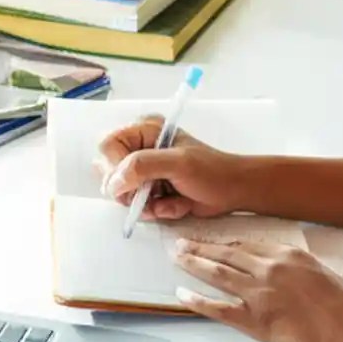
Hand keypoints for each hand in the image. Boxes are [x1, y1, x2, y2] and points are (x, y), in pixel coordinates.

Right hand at [94, 114, 243, 220]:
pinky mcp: (150, 191)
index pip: (108, 146)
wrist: (234, 191)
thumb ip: (143, 166)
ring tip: (171, 200)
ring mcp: (144, 172)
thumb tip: (113, 183)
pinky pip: (138, 207)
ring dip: (147, 204)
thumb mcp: (178, 163)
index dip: (114, 167)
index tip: (132, 183)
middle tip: (153, 193)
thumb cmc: (212, 171)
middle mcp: (140, 148)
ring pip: (122, 194)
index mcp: (144, 130)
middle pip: (109, 172)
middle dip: (132, 191)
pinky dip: (157, 211)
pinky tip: (176, 204)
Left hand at [172, 238, 342, 341]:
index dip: (226, 244)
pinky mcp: (253, 320)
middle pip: (226, 254)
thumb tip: (283, 275)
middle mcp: (269, 269)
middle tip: (182, 244)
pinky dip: (197, 301)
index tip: (214, 242)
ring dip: (193, 264)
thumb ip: (297, 271)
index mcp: (288, 255)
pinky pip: (217, 308)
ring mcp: (258, 293)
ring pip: (216, 274)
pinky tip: (182, 296)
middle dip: (201, 248)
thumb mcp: (322, 275)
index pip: (248, 245)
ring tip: (178, 258)